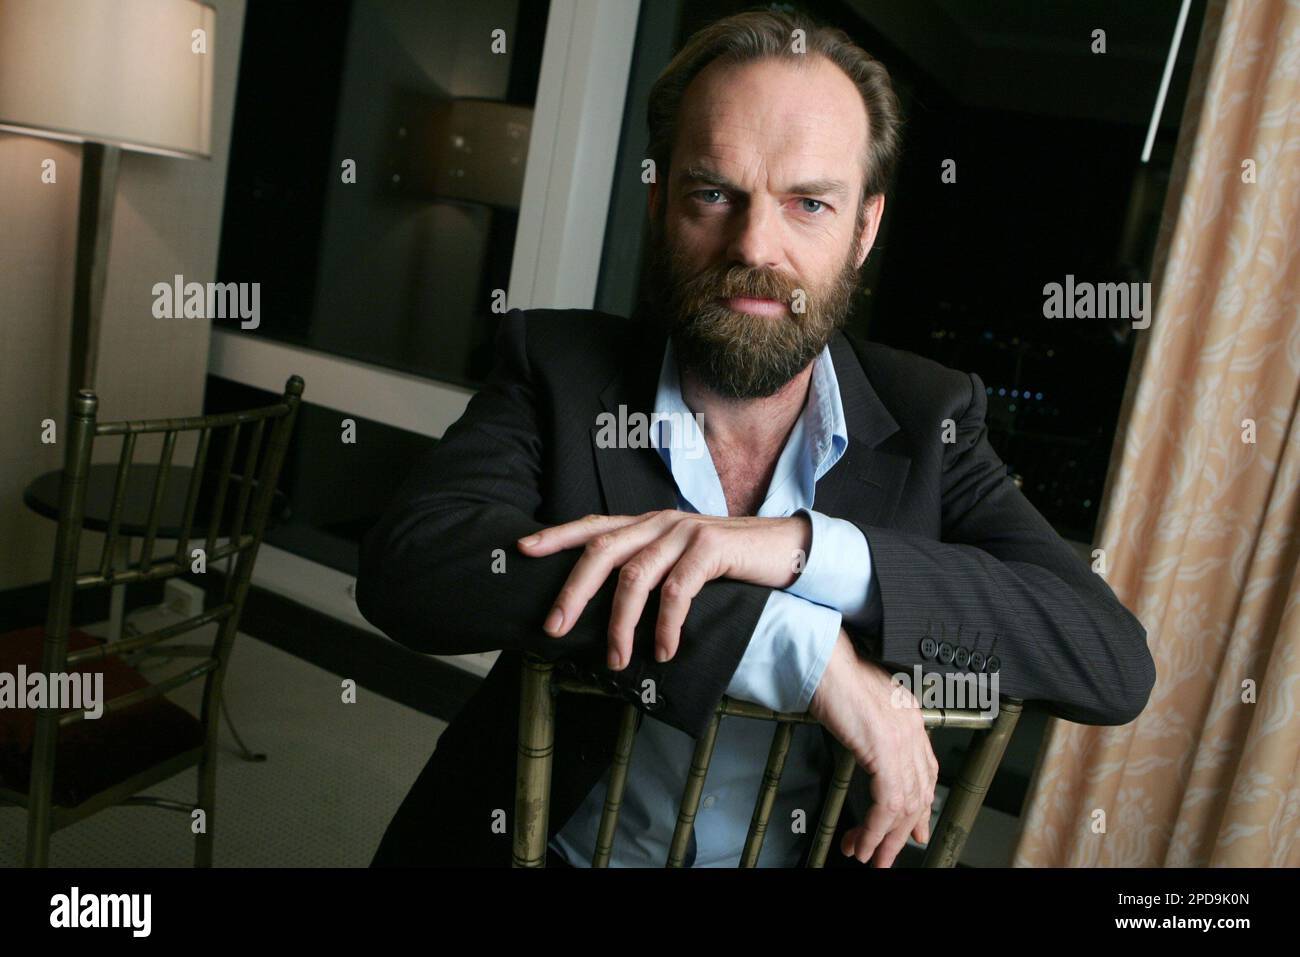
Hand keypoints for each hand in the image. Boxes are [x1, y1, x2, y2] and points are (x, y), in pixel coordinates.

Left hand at [516, 510, 810, 668]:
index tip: (522, 549)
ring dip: (621, 623)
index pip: (594, 525)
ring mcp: (685, 533)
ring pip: (635, 576)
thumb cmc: (729, 563)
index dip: (557, 535)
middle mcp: (660, 522)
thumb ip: (650, 570)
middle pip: (602, 550)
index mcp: (647, 524)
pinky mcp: (711, 548)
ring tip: (616, 660)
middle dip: (574, 591)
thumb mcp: (681, 560)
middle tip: (555, 628)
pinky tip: (665, 651)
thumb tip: (610, 607)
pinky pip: (677, 590)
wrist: (787, 548)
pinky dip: (666, 624)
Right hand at [810, 628, 937, 867]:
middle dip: (904, 832)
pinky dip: (874, 830)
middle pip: (920, 794)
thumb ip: (872, 724)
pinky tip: (861, 840)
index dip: (922, 805)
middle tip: (888, 854)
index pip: (927, 771)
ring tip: (868, 856)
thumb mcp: (862, 702)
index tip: (916, 828)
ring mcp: (902, 742)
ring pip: (905, 806)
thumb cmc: (834, 673)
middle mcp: (913, 730)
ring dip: (886, 839)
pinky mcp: (885, 753)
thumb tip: (867, 745)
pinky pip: (887, 804)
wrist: (825, 661)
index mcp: (911, 717)